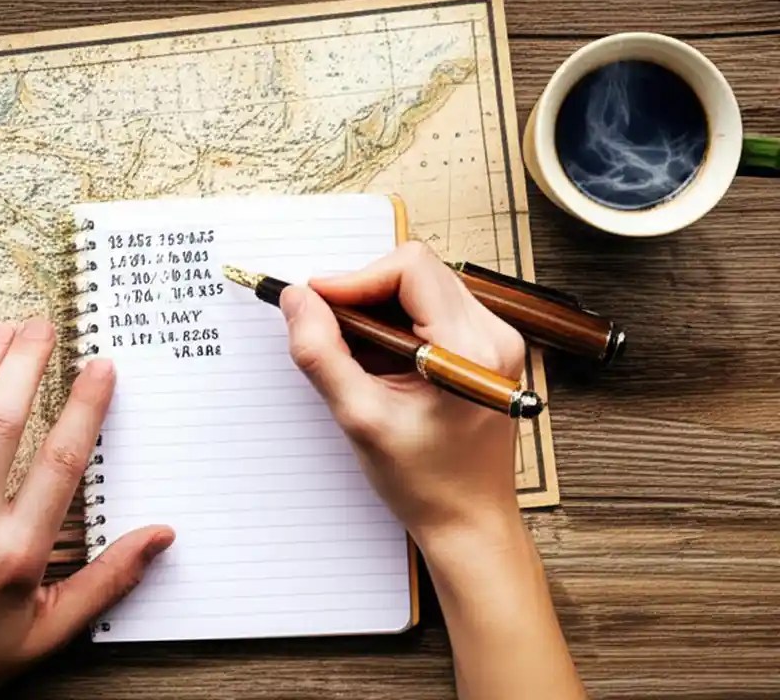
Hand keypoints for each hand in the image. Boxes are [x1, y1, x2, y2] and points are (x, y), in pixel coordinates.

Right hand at [280, 242, 526, 549]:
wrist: (470, 522)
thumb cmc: (425, 482)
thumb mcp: (360, 418)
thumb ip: (322, 354)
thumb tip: (296, 300)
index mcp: (471, 348)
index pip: (411, 268)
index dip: (355, 278)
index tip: (316, 304)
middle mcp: (493, 334)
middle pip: (416, 272)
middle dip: (363, 293)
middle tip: (326, 328)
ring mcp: (493, 340)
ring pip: (421, 287)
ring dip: (376, 309)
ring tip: (353, 354)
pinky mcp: (484, 349)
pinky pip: (431, 310)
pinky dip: (394, 324)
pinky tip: (377, 362)